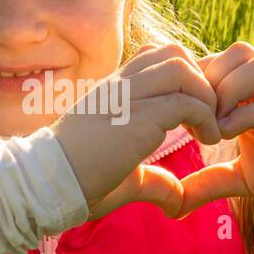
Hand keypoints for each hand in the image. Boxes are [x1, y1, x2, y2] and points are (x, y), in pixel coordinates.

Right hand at [52, 43, 221, 219]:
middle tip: (205, 117)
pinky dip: (205, 117)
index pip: (155, 57)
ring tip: (208, 129)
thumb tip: (177, 201)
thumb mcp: (125, 175)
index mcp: (114, 91)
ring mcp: (127, 98)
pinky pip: (186, 101)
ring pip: (182, 68)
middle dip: (200, 79)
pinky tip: (206, 140)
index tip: (193, 113)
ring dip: (205, 95)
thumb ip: (155, 180)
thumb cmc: (78, 181)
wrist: (45, 184)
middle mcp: (121, 87)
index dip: (185, 78)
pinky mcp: (137, 119)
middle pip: (173, 51)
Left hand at [175, 42, 253, 217]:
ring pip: (249, 64)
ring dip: (223, 91)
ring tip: (212, 129)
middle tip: (191, 122)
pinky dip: (245, 115)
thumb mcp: (245, 179)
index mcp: (252, 95)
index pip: (213, 65)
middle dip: (203, 84)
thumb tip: (173, 203)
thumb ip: (211, 181)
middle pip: (228, 55)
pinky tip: (227, 137)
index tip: (177, 120)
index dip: (189, 86)